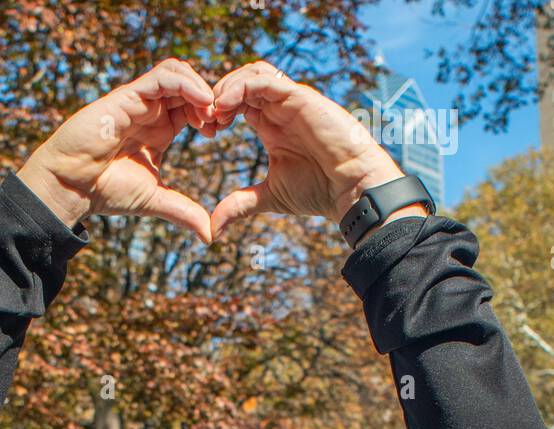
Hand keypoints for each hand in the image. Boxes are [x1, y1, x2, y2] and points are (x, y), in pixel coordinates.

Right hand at [16, 59, 215, 241]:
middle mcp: (150, 111)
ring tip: (211, 110)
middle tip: (219, 120)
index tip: (218, 132)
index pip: (192, 107)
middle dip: (208, 98)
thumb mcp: (154, 199)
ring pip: (178, 74)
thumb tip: (209, 236)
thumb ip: (182, 211)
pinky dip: (186, 83)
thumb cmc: (105, 191)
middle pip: (188, 86)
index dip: (209, 113)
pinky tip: (201, 101)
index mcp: (159, 130)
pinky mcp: (128, 95)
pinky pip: (163, 76)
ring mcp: (139, 101)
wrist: (72, 186)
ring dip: (200, 87)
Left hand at [208, 62, 411, 239]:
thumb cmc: (318, 190)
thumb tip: (212, 229)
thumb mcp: (268, 196)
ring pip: (251, 73)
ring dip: (226, 87)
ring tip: (213, 112)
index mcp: (270, 124)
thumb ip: (239, 205)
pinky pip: (265, 80)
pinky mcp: (300, 97)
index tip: (204, 131)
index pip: (236, 101)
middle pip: (240, 81)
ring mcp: (290, 100)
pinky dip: (240, 87)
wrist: (350, 188)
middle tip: (203, 120)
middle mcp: (279, 107)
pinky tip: (224, 107)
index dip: (216, 110)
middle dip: (216, 96)